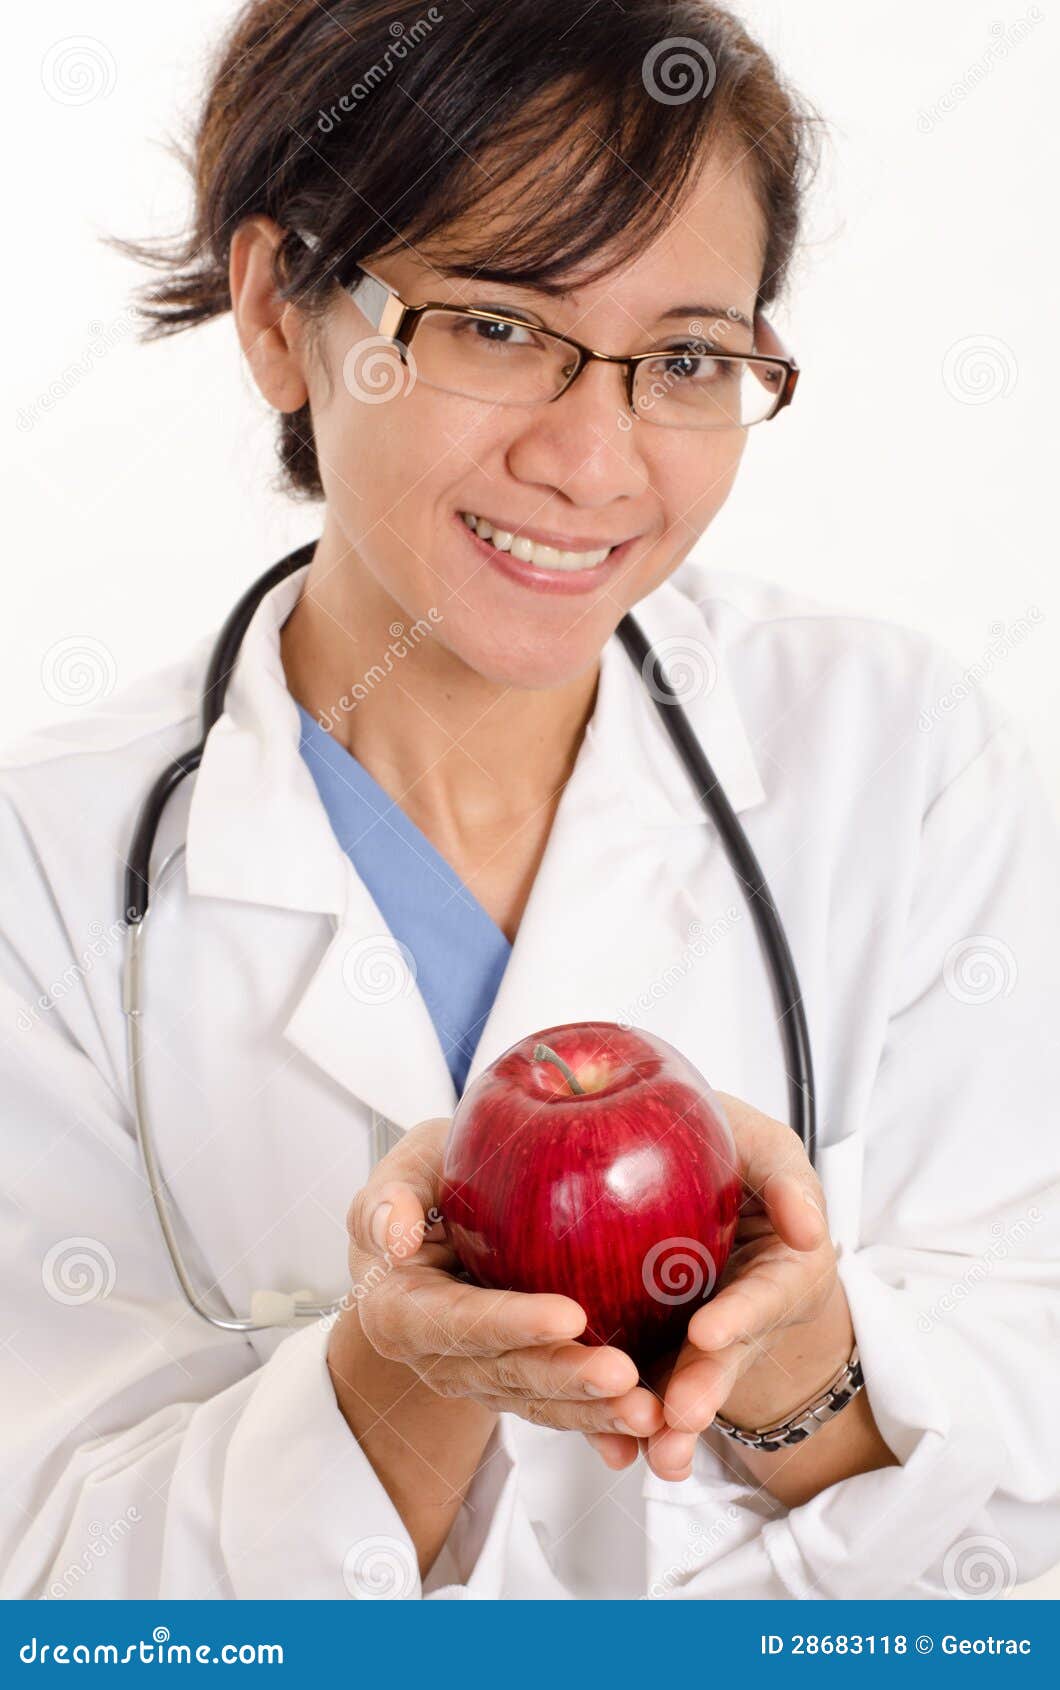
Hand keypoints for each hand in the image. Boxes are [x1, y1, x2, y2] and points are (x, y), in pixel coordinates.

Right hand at [344, 1117, 665, 1440]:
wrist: (445, 1218)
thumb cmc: (427, 1184)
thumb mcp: (404, 1168)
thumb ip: (386, 1199)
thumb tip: (393, 1235)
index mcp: (402, 1310)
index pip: (459, 1322)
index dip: (512, 1323)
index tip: (570, 1315)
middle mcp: (441, 1357)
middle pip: (509, 1373)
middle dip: (568, 1378)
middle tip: (624, 1375)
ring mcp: (483, 1377)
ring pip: (542, 1401)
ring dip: (596, 1412)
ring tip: (650, 1413)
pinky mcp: (523, 1381)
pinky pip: (564, 1406)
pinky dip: (604, 1422)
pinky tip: (649, 1431)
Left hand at [584, 1091, 843, 1481]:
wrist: (684, 1172)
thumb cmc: (733, 1156)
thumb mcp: (766, 1151)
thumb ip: (786, 1178)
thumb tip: (808, 1226)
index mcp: (781, 1271)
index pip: (764, 1296)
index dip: (741, 1316)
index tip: (710, 1332)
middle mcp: (740, 1315)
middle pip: (725, 1357)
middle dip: (706, 1388)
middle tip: (683, 1414)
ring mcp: (696, 1337)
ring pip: (685, 1383)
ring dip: (672, 1421)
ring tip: (659, 1453)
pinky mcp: (654, 1345)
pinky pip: (642, 1382)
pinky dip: (630, 1419)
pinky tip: (613, 1447)